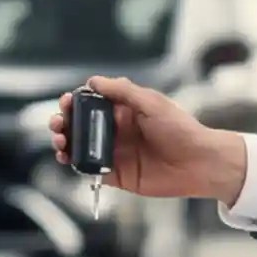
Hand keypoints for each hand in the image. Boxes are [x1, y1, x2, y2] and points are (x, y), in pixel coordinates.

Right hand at [48, 76, 248, 204]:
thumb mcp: (152, 102)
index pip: (91, 104)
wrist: (199, 163)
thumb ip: (122, 91)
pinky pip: (91, 171)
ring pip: (81, 148)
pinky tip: (70, 160)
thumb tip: (93, 81)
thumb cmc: (181, 129)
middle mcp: (117, 131)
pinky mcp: (118, 175)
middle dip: (64, 124)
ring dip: (65, 144)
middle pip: (80, 126)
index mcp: (125, 111)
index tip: (65, 103)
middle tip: (57, 124)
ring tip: (59, 142)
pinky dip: (77, 166)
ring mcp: (116, 153)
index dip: (75, 103)